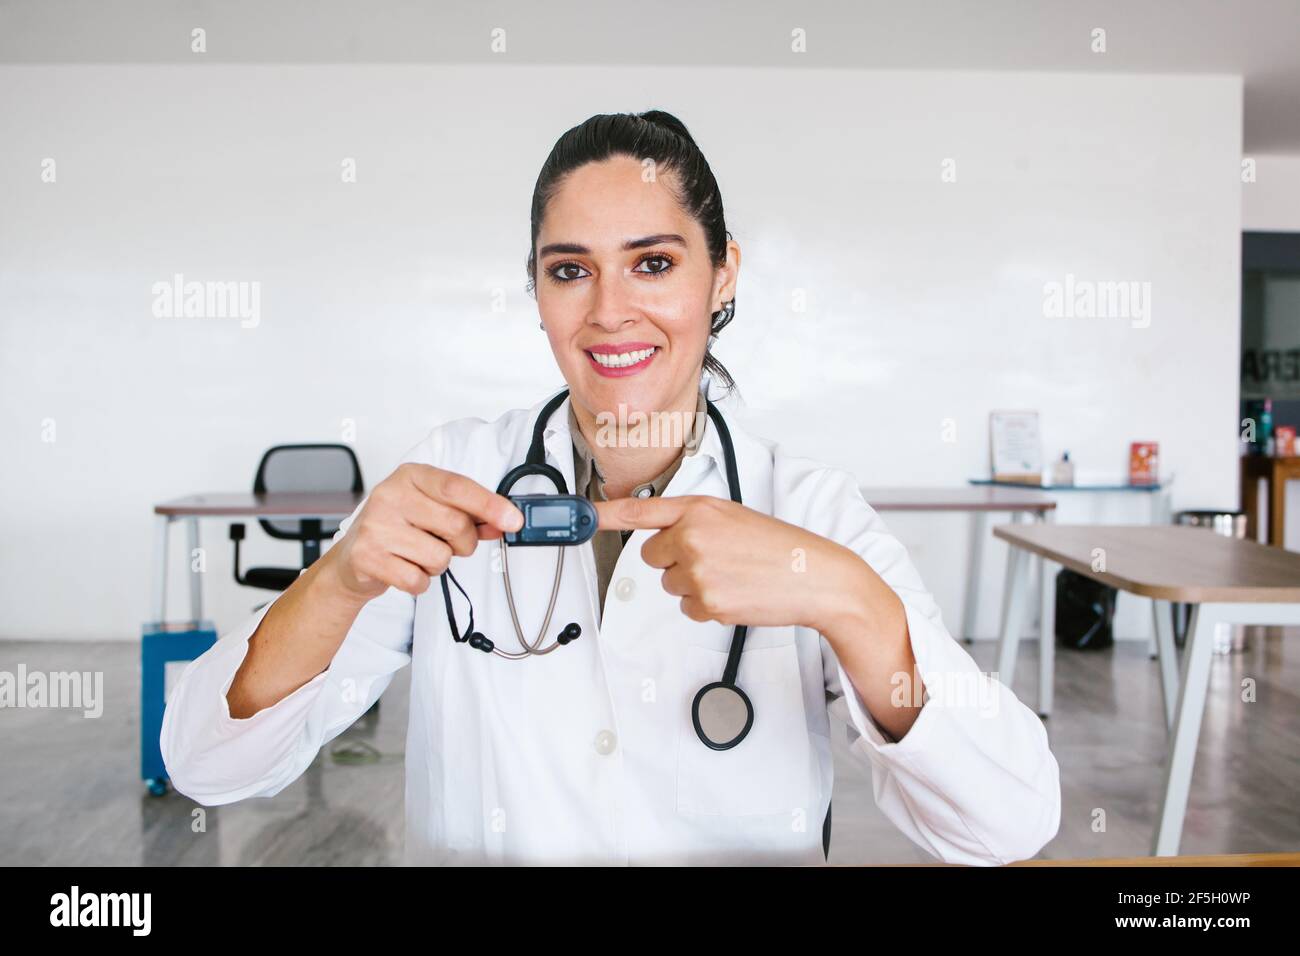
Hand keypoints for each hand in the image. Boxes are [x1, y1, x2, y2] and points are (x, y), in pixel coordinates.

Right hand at [327, 464, 522, 600]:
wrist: (352, 560)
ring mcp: (376, 526)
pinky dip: (419, 582)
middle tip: (448, 543)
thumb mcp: (432, 511)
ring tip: (417, 555)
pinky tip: (404, 569)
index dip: (490, 505)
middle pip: (456, 524)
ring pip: (439, 556)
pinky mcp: (367, 557)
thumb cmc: (398, 529)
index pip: (457, 487)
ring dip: (438, 564)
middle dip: (463, 543)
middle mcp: (390, 495)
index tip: (514, 520)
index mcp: (410, 476)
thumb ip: (468, 513)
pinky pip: (418, 579)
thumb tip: (504, 522)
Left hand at [593, 495, 868, 633]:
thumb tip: (664, 535)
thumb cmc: (778, 547)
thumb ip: (695, 521)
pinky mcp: (707, 602)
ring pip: (670, 585)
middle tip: (714, 559)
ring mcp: (698, 571)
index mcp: (700, 510)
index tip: (581, 516)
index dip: (605, 514)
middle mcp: (693, 537)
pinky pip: (687, 608)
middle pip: (652, 556)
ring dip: (694, 585)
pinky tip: (734, 594)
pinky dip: (707, 606)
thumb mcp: (734, 517)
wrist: (814, 576)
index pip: (641, 512)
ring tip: (731, 576)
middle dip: (675, 560)